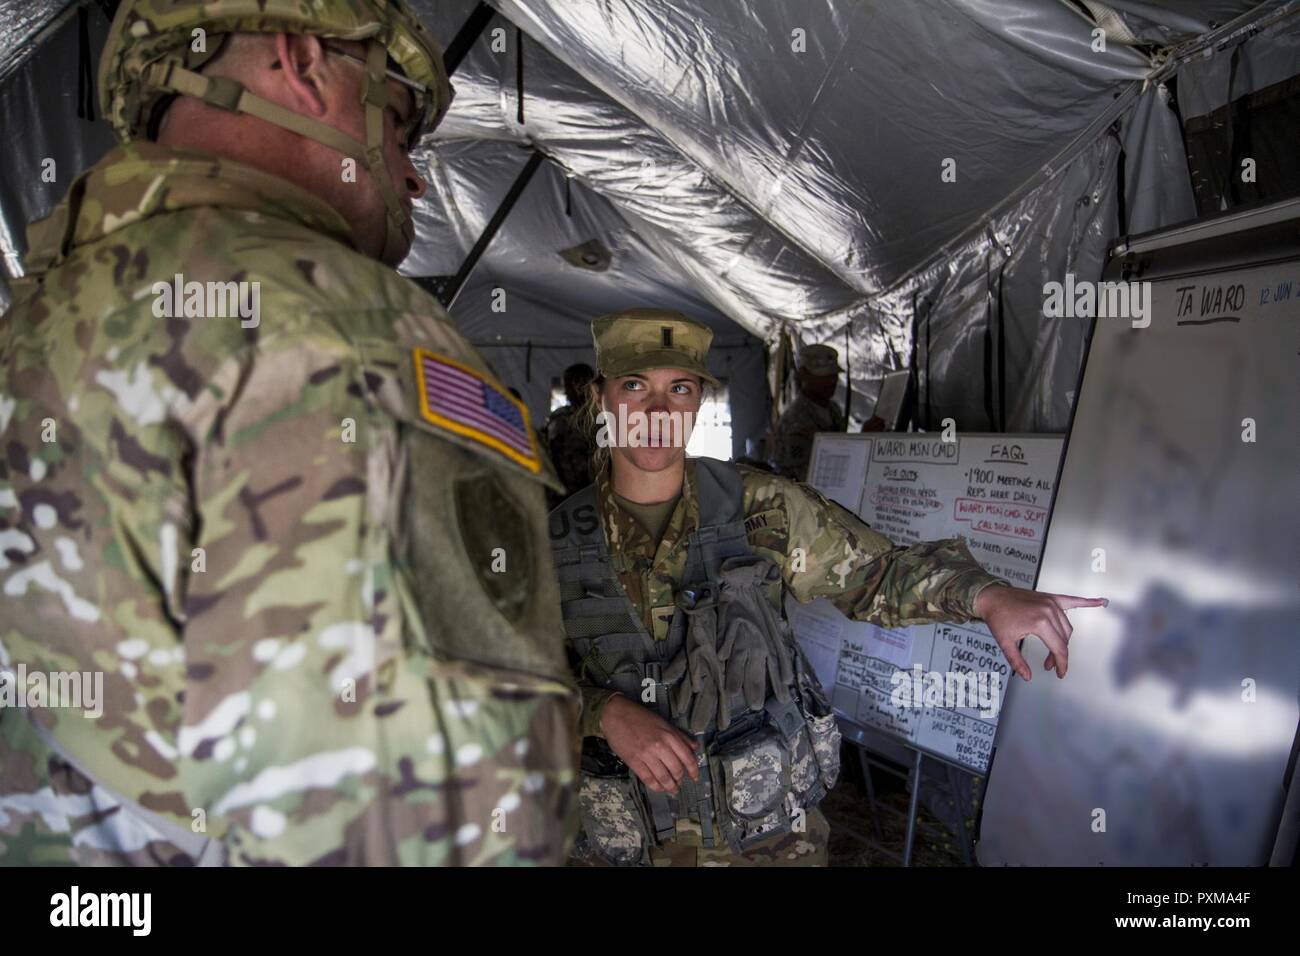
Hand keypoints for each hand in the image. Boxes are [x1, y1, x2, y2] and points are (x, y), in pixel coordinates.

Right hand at [599, 693, 700, 793]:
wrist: (616, 715)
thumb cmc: (640, 716)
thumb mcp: (663, 722)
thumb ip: (680, 735)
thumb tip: (695, 747)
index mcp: (669, 735)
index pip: (687, 757)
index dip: (693, 770)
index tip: (695, 777)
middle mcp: (660, 746)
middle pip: (676, 769)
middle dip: (680, 779)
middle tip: (680, 783)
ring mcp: (646, 755)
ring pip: (664, 777)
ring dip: (670, 786)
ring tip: (673, 790)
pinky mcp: (634, 762)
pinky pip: (648, 779)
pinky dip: (656, 786)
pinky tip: (660, 788)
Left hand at [973, 585, 1107, 680]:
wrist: (991, 596)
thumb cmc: (997, 617)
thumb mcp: (1005, 643)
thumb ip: (1017, 661)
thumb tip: (1028, 676)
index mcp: (1039, 622)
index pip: (1059, 648)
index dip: (1062, 664)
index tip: (1060, 674)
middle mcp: (1049, 611)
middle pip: (1064, 639)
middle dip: (1059, 655)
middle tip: (1048, 665)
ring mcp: (1051, 602)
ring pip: (1067, 627)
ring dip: (1064, 641)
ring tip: (1053, 654)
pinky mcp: (1050, 597)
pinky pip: (1072, 600)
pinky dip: (1087, 602)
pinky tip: (1101, 602)